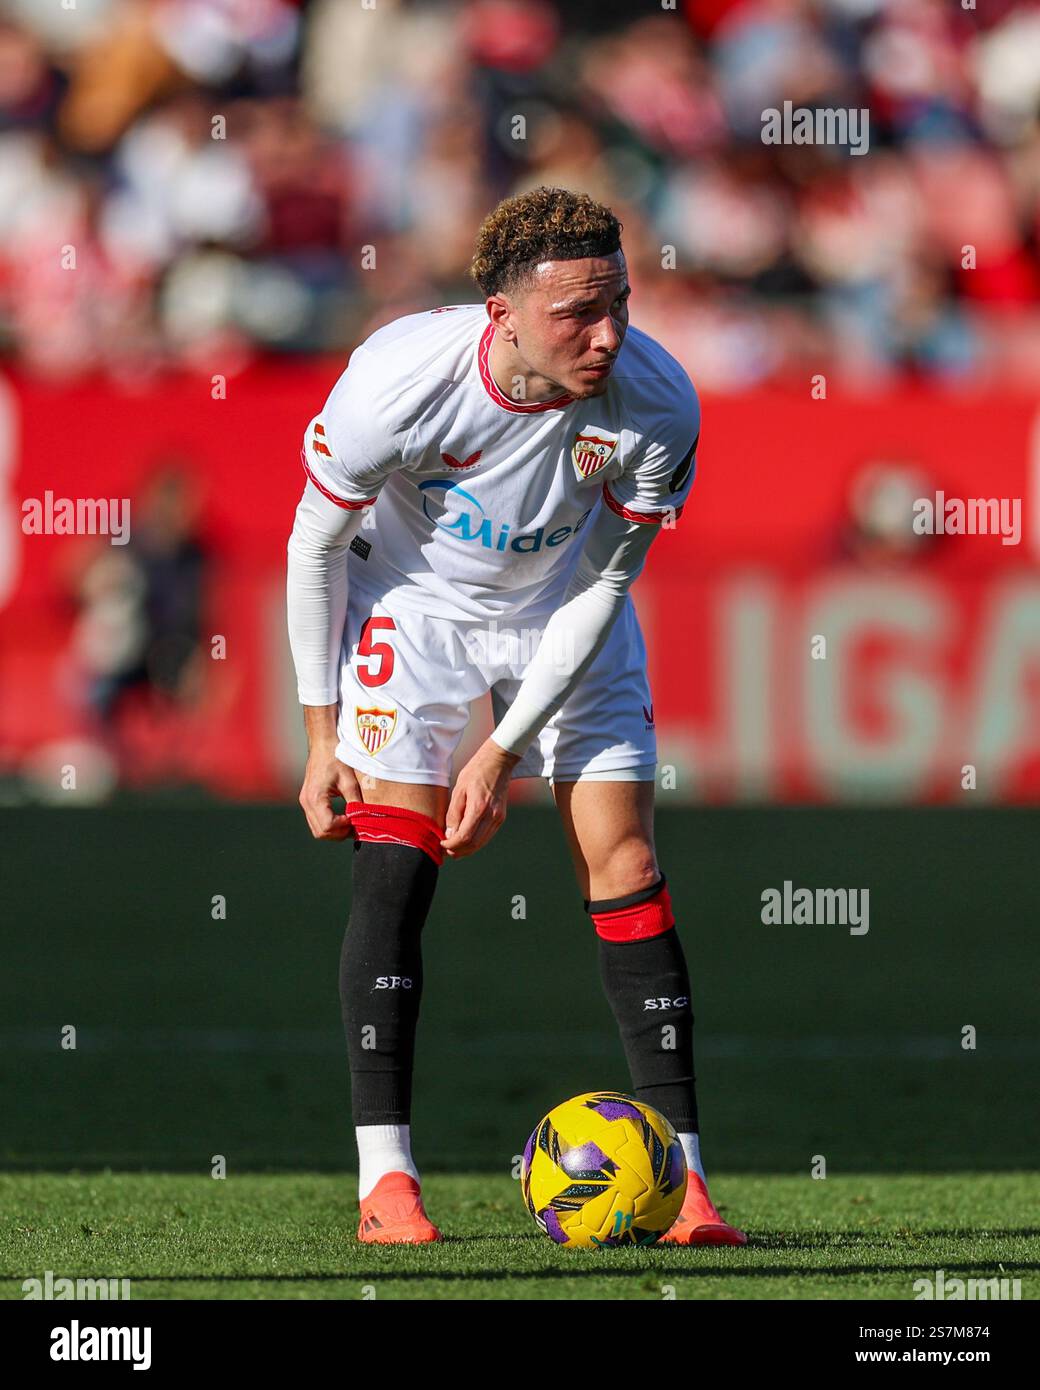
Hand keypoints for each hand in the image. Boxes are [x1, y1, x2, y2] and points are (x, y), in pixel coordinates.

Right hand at [299, 741, 361, 839]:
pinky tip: (342, 816)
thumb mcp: (350, 781)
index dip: (343, 827)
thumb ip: (355, 802)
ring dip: (334, 831)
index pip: (328, 826)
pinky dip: (328, 824)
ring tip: (349, 821)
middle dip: (339, 833)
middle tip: (354, 825)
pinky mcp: (307, 800)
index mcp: (316, 798)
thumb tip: (363, 819)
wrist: (323, 745)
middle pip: (320, 833)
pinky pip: (315, 821)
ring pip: (317, 830)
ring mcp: (305, 802)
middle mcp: (307, 802)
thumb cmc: (336, 759)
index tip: (355, 819)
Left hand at [441, 737, 519, 858]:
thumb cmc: (476, 772)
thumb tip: (450, 834)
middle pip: (474, 843)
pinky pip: (487, 835)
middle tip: (446, 851)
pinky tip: (466, 841)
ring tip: (454, 850)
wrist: (498, 761)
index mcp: (479, 807)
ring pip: (481, 842)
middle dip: (459, 850)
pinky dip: (476, 842)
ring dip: (467, 849)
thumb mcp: (459, 790)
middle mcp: (492, 815)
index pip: (464, 836)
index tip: (442, 844)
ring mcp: (499, 817)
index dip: (452, 845)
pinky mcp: (501, 817)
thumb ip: (454, 814)